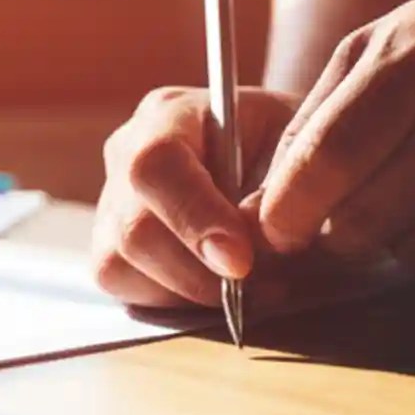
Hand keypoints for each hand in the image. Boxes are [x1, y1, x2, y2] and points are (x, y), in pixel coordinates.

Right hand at [92, 87, 298, 306]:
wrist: (285, 169)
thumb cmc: (294, 154)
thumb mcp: (303, 157)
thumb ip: (276, 195)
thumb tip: (242, 247)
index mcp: (170, 113)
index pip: (155, 164)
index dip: (193, 217)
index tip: (241, 261)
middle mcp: (126, 153)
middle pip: (133, 228)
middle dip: (199, 273)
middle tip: (263, 287)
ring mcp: (112, 203)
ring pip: (119, 266)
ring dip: (188, 292)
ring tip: (248, 289)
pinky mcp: (112, 248)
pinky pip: (122, 287)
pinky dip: (171, 301)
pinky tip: (215, 287)